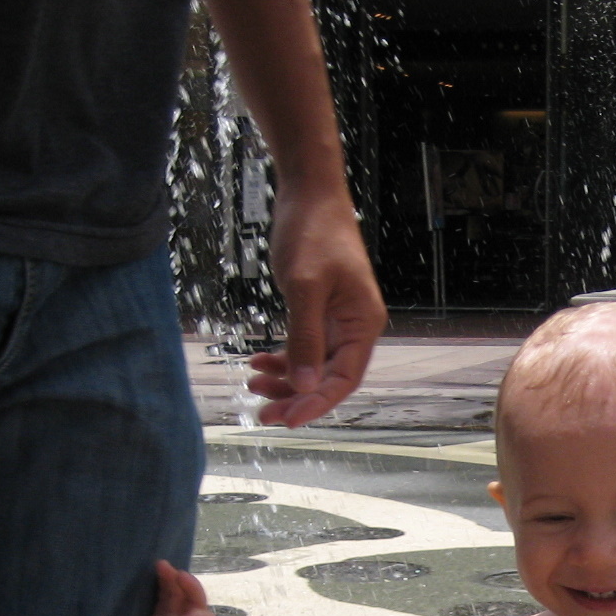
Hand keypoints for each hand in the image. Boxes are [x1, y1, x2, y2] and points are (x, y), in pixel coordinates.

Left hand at [249, 189, 386, 426]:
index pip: (344, 379)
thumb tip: (302, 386)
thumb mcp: (305, 286)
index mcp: (363, 325)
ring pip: (312, 366)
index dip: (317, 403)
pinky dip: (282, 357)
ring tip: (252, 384)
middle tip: (262, 414)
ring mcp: (338, 321)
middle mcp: (355, 328)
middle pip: (328, 378)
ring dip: (285, 380)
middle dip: (296, 397)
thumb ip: (305, 337)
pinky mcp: (319, 311)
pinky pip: (303, 346)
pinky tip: (257, 360)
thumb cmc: (313, 233)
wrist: (310, 195)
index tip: (288, 420)